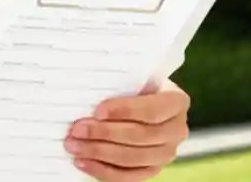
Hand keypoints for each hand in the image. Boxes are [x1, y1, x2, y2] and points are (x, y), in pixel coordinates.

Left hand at [63, 78, 190, 180]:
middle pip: (140, 136)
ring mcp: (167, 153)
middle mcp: (177, 129)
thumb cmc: (130, 86)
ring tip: (74, 145)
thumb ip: (117, 83)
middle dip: (104, 133)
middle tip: (77, 129)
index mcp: (176, 102)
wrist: (138, 104)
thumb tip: (85, 91)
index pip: (152, 110)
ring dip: (99, 152)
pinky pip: (129, 176)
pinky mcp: (153, 169)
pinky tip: (83, 162)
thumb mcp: (129, 77)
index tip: (98, 111)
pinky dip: (104, 170)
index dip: (125, 111)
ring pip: (133, 158)